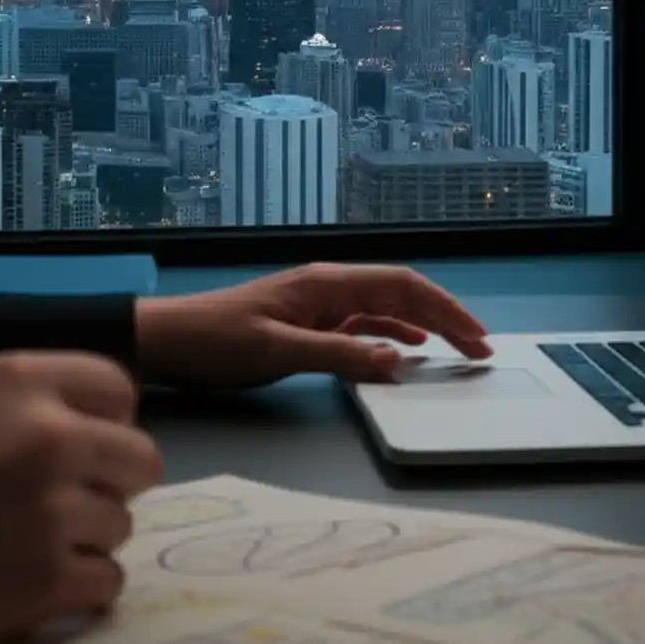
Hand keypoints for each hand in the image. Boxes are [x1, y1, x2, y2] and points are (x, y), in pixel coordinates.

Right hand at [0, 352, 161, 643]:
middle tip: (67, 503)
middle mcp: (51, 437)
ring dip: (87, 539)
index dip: (108, 422)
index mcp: (21, 382)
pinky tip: (36, 584)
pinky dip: (79, 589)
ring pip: (122, 525)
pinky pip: (108, 582)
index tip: (87, 447)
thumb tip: (76, 422)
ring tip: (29, 547)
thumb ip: (17, 406)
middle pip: (141, 459)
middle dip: (110, 482)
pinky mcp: (48, 580)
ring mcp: (54, 510)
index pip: (118, 390)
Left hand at [133, 263, 494, 388]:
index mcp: (325, 283)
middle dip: (445, 319)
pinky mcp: (307, 326)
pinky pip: (361, 328)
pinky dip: (390, 339)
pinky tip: (405, 353)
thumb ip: (338, 355)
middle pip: (402, 296)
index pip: (402, 286)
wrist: (165, 341)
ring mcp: (318, 307)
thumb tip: (397, 360)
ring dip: (422, 329)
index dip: (444, 309)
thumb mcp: (275, 351)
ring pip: (385, 312)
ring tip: (455, 352)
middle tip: (479, 348)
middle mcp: (327, 288)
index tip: (474, 336)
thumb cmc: (212, 339)